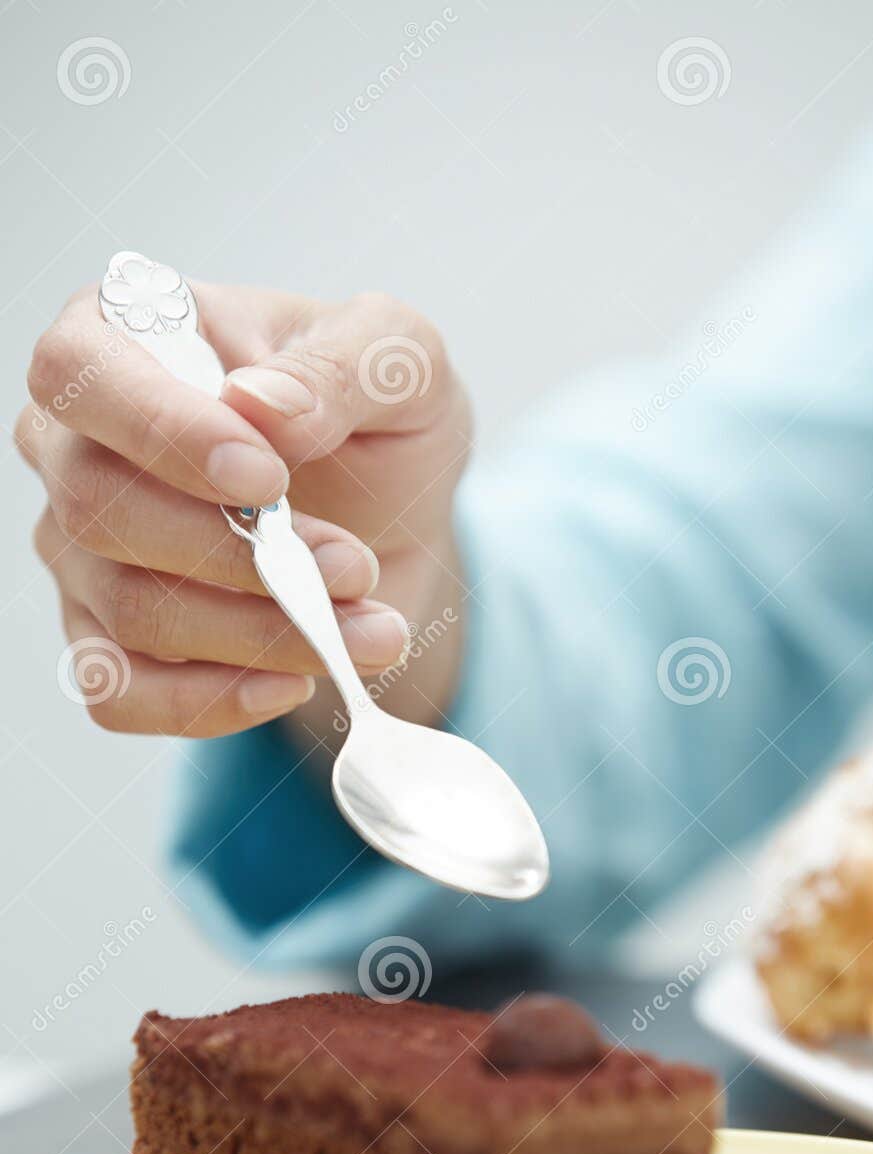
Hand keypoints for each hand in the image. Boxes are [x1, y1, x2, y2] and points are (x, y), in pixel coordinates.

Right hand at [18, 281, 470, 736]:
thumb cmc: (377, 420)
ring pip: (130, 610)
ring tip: (368, 630)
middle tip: (355, 569)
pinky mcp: (111, 640)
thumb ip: (343, 364)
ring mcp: (83, 551)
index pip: (79, 374)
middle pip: (98, 510)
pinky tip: (290, 684)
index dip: (161, 432)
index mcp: (128, 337)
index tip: (268, 477)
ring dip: (261, 635)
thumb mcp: (400, 362)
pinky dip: (209, 702)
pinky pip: (119, 693)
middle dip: (241, 557)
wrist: (396, 520)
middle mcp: (78, 445)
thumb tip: (262, 407)